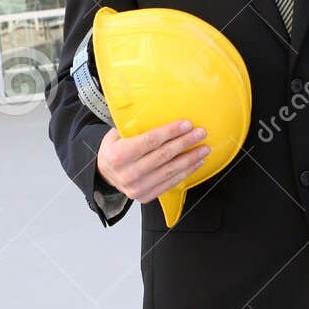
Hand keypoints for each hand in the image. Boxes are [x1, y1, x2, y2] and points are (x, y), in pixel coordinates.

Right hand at [96, 119, 210, 202]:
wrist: (105, 175)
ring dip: (190, 159)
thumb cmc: (114, 149)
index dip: (170, 132)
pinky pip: (170, 183)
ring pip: (170, 171)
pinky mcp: (145, 196)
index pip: (150, 140)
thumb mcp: (115, 135)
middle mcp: (128, 173)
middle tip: (201, 133)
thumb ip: (133, 127)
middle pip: (163, 155)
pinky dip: (186, 172)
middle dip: (185, 142)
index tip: (187, 124)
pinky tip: (196, 163)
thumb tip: (160, 111)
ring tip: (204, 148)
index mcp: (118, 155)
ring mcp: (137, 188)